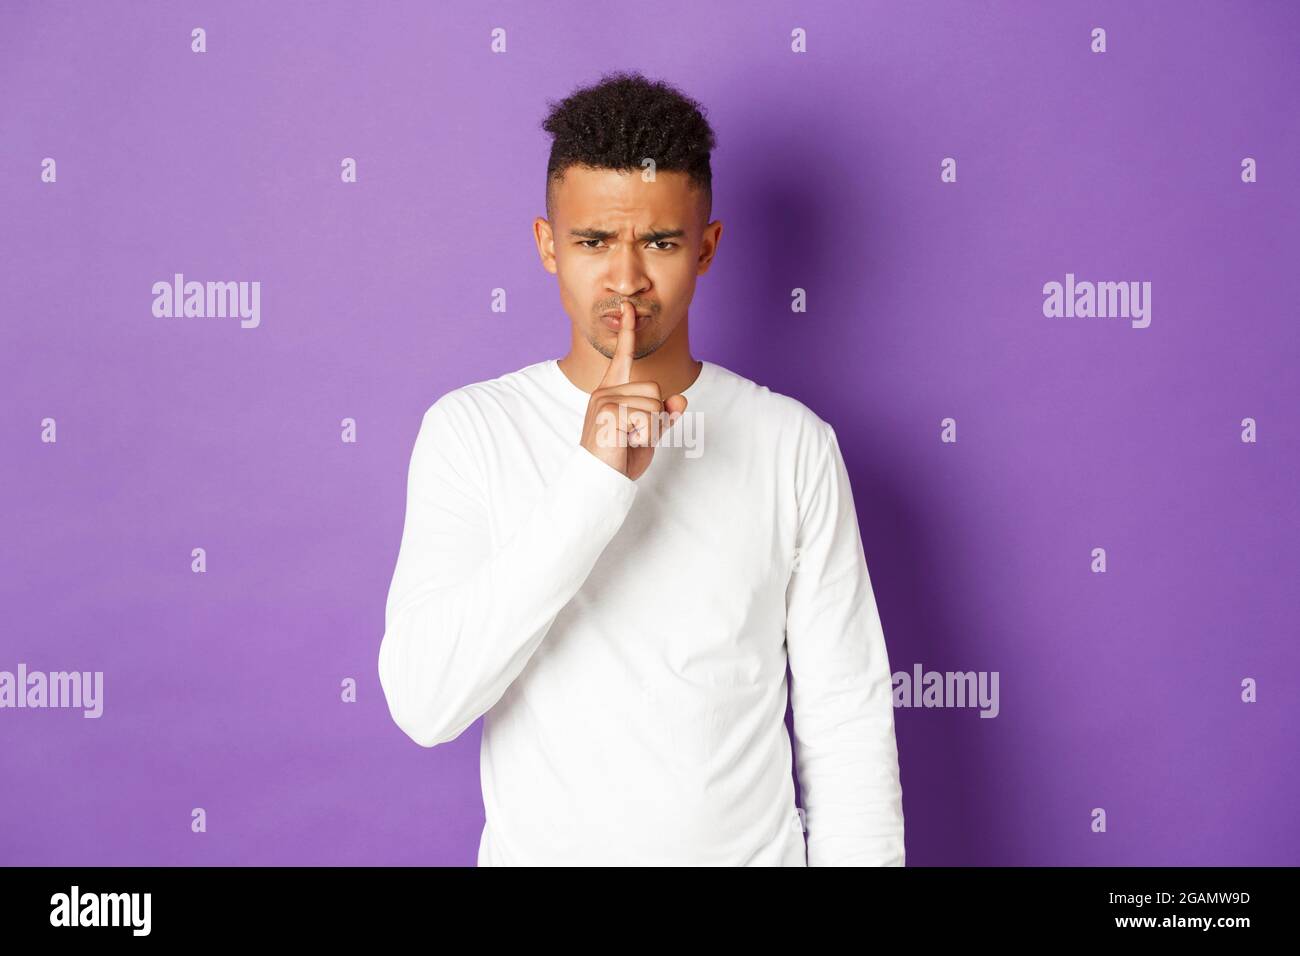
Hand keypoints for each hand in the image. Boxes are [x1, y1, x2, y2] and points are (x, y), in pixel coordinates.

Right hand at [578, 299, 687, 480]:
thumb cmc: (620, 456)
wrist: (599, 480)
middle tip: (635, 435)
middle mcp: (606, 390)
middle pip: (655, 388)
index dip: (629, 333)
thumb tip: (681, 400)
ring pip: (654, 403)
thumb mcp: (649, 433)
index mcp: (613, 391)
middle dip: (656, 416)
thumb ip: (664, 416)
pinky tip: (627, 442)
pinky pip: (648, 416)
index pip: (623, 356)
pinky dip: (646, 434)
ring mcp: (605, 400)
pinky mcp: (608, 412)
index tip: (629, 308)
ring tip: (629, 439)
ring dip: (651, 428)